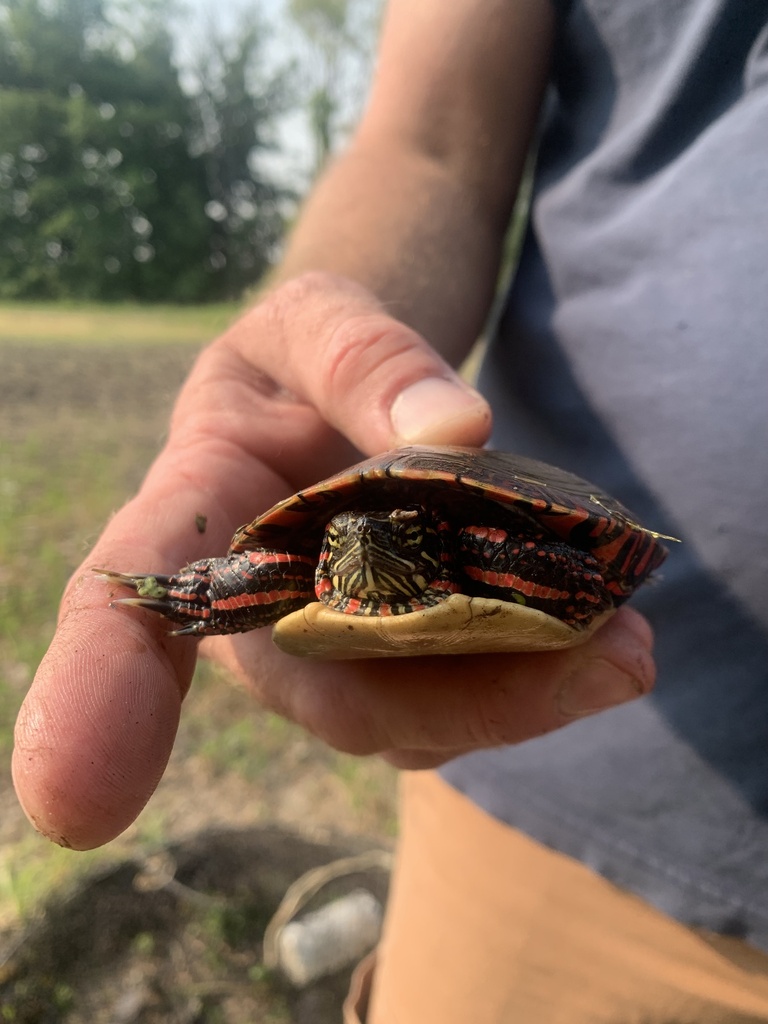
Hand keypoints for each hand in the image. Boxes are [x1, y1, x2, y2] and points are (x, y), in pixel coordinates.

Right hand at [12, 272, 655, 849]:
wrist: (347, 397)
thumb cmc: (306, 357)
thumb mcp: (320, 316)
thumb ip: (366, 356)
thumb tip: (456, 432)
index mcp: (192, 516)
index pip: (125, 608)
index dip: (96, 698)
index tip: (73, 803)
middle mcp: (248, 608)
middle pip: (319, 687)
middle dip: (450, 698)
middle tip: (605, 663)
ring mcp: (322, 647)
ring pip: (399, 714)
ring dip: (518, 702)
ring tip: (629, 655)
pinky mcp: (389, 662)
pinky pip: (449, 701)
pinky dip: (532, 686)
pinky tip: (607, 650)